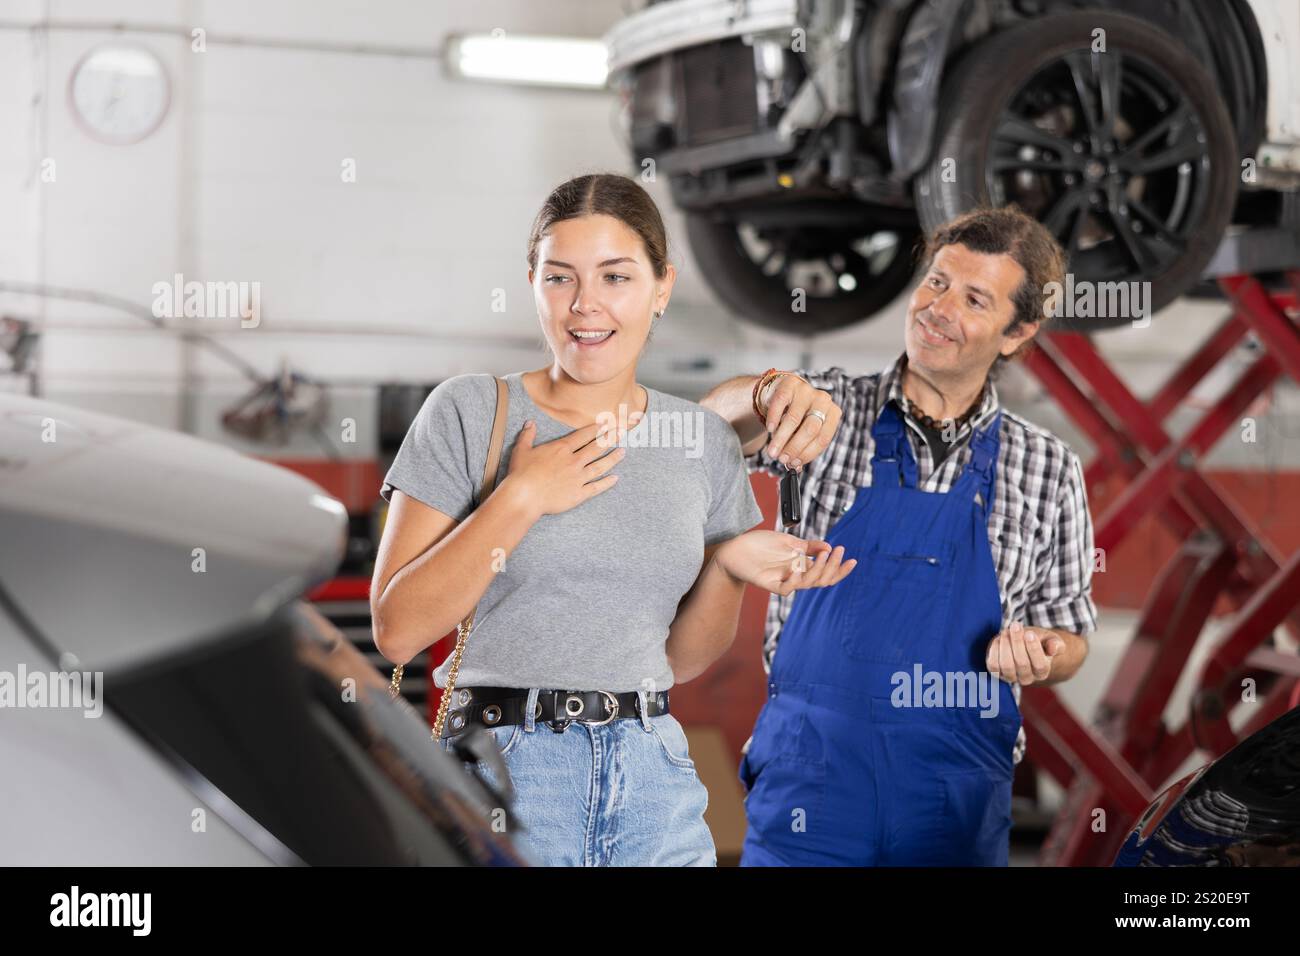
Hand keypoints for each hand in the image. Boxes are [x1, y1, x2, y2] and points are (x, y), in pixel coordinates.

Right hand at [504, 418, 632, 516]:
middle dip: (610, 438)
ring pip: (600, 466)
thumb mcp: (521, 450)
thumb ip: (527, 436)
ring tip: (623, 452)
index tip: (607, 423)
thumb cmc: (521, 473)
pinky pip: (596, 487)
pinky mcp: (579, 494)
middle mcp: (573, 461)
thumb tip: (530, 423)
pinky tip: (616, 478)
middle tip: (622, 432)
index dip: (596, 429)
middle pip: (596, 447)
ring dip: (613, 458)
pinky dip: (607, 483)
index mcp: (561, 449)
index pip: (583, 435)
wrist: (524, 496)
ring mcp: (578, 478)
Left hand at [715, 530, 855, 595]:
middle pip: (821, 580)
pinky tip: (800, 568)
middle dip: (833, 567)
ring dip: (819, 571)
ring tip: (824, 555)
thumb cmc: (760, 545)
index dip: (840, 570)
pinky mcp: (769, 583)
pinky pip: (785, 589)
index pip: (826, 573)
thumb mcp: (788, 541)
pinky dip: (795, 581)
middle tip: (838, 552)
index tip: (853, 560)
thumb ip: (808, 546)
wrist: (734, 549)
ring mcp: (783, 580)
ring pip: (807, 584)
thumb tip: (828, 547)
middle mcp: (795, 576)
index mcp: (801, 567)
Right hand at [761, 374, 841, 469]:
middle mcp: (823, 400)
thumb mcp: (804, 431)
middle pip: (810, 429)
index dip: (807, 453)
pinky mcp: (790, 383)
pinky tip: (770, 429)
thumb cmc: (799, 415)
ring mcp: (807, 390)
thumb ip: (802, 448)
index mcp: (833, 414)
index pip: (823, 439)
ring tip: (772, 451)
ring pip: (794, 418)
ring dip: (781, 438)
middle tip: (781, 459)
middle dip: (794, 447)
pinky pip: (780, 403)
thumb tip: (794, 467)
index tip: (793, 464)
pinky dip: (774, 419)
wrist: (786, 391)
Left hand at [985, 621, 1064, 685]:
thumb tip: (1053, 649)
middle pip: (1022, 663)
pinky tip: (999, 639)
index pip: (1040, 665)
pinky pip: (993, 665)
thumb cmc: (1039, 641)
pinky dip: (994, 650)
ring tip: (1006, 631)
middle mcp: (1027, 678)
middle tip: (1015, 626)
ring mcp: (1011, 677)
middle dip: (1018, 642)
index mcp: (1043, 671)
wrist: (1022, 645)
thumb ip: (1055, 643)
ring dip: (1005, 645)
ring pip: (1006, 665)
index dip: (1034, 649)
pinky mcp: (997, 673)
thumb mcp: (1051, 639)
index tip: (1029, 633)